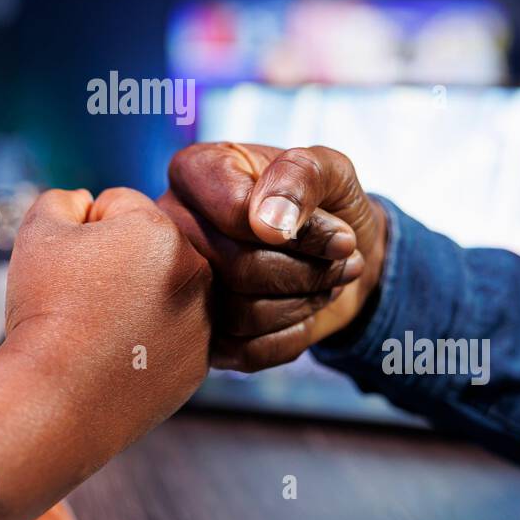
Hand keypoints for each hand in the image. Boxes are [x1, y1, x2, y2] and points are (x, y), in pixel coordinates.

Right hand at [3, 186, 212, 424]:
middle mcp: (194, 272)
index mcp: (160, 230)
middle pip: (149, 247)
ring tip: (100, 327)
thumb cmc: (45, 311)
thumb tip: (87, 202)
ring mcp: (203, 321)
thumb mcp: (39, 232)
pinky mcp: (198, 363)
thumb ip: (64, 200)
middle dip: (118, 260)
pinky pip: (173, 334)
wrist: (55, 399)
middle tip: (85, 297)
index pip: (119, 204)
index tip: (71, 266)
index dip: (83, 230)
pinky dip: (150, 339)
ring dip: (139, 297)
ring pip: (164, 290)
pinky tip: (117, 354)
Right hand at [159, 142, 386, 371]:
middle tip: (345, 262)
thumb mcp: (329, 168)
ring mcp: (181, 284)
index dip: (297, 233)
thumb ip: (300, 176)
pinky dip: (291, 335)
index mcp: (196, 172)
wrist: (340, 254)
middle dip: (305, 272)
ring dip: (302, 302)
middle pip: (233, 268)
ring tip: (326, 281)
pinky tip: (303, 308)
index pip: (233, 213)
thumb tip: (268, 222)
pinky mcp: (200, 334)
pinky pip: (243, 351)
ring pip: (237, 313)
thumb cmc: (327, 203)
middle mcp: (173, 226)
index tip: (340, 234)